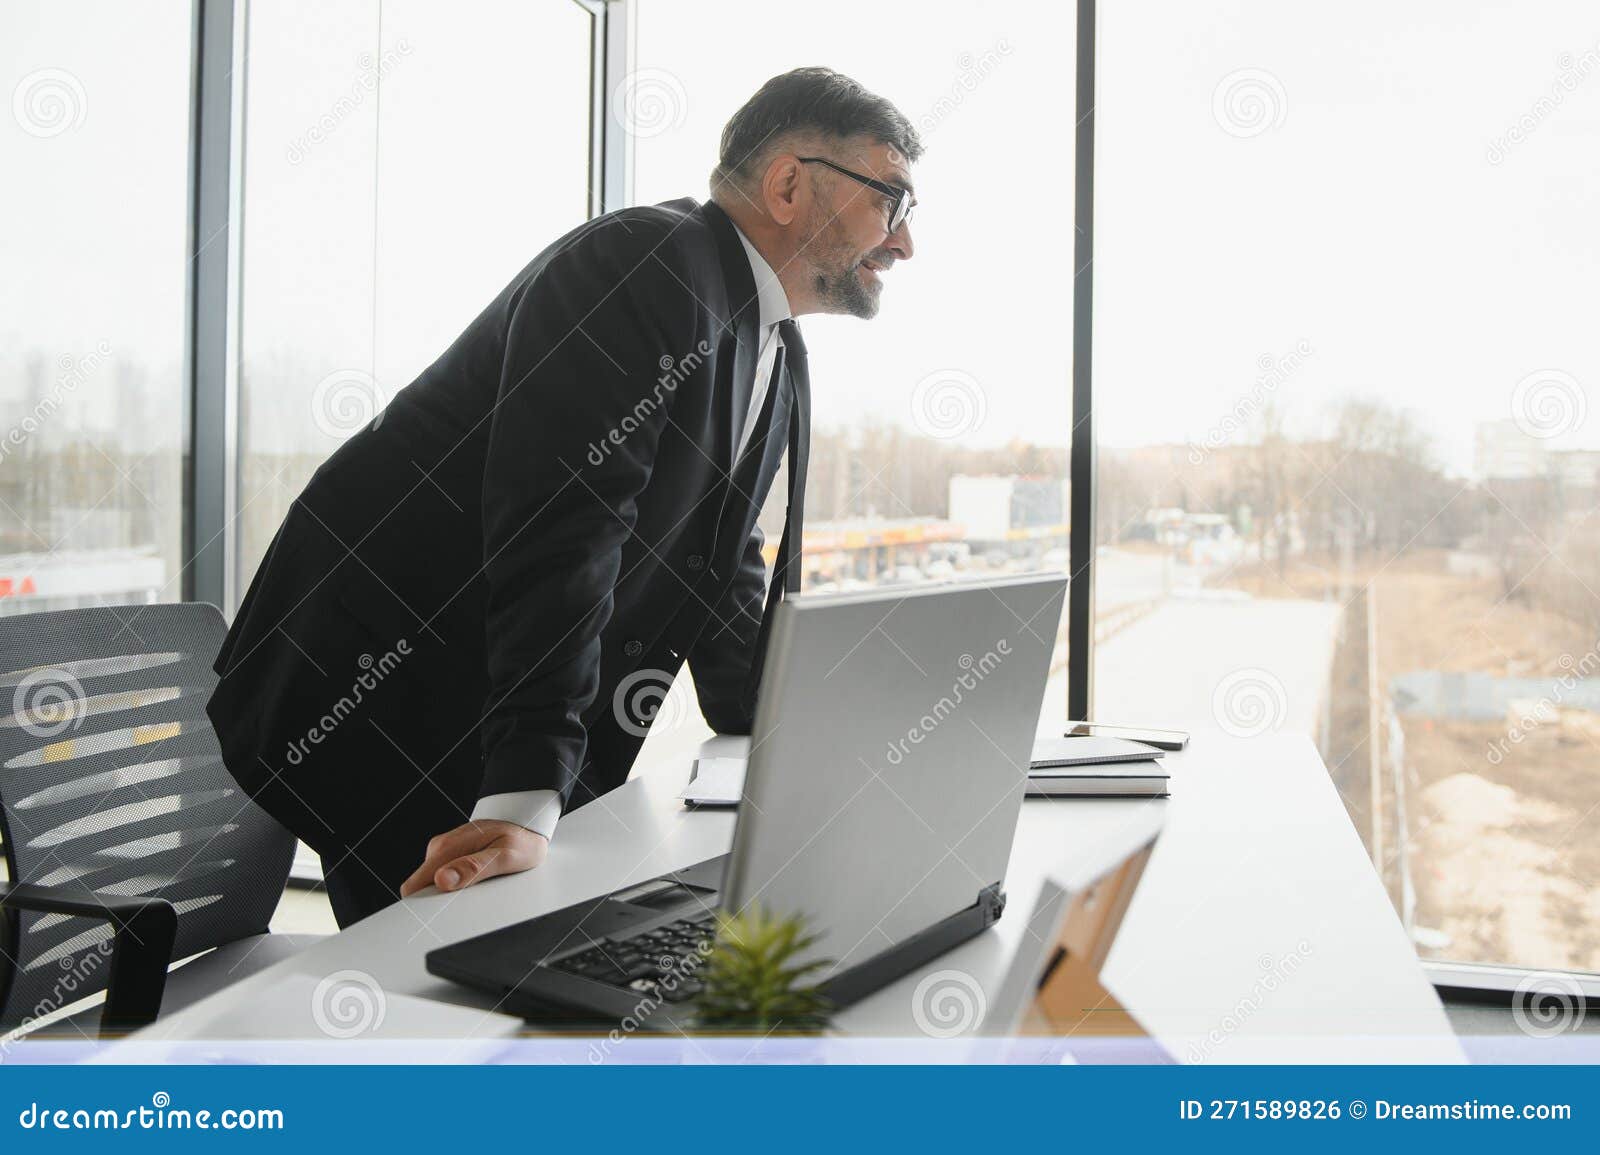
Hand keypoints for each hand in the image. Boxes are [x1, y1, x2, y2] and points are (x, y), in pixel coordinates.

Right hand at [399, 819, 547, 896]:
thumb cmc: (520, 839)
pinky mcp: (452, 857)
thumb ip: (474, 867)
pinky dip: (457, 889)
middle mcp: (440, 848)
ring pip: (433, 885)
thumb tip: (443, 880)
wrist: (527, 822)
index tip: (437, 921)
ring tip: (478, 896)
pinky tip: (477, 888)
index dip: (421, 907)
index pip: (414, 886)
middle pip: (421, 889)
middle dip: (437, 904)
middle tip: (467, 909)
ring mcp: (445, 853)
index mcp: (447, 847)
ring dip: (449, 897)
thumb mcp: (506, 854)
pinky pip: (445, 880)